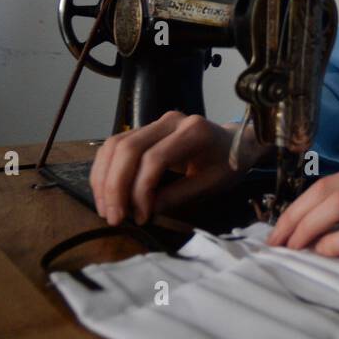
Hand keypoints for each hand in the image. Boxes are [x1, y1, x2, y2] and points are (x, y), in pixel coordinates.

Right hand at [89, 111, 267, 225]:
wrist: (235, 144)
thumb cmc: (227, 164)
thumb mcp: (211, 185)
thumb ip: (178, 196)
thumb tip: (144, 211)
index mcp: (193, 132)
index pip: (155, 158)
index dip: (141, 190)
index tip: (140, 217)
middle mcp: (170, 121)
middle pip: (128, 149)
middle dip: (115, 186)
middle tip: (114, 217)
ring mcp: (156, 122)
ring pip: (115, 145)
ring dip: (104, 180)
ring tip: (106, 209)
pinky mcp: (145, 130)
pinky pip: (115, 146)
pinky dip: (106, 171)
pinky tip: (106, 193)